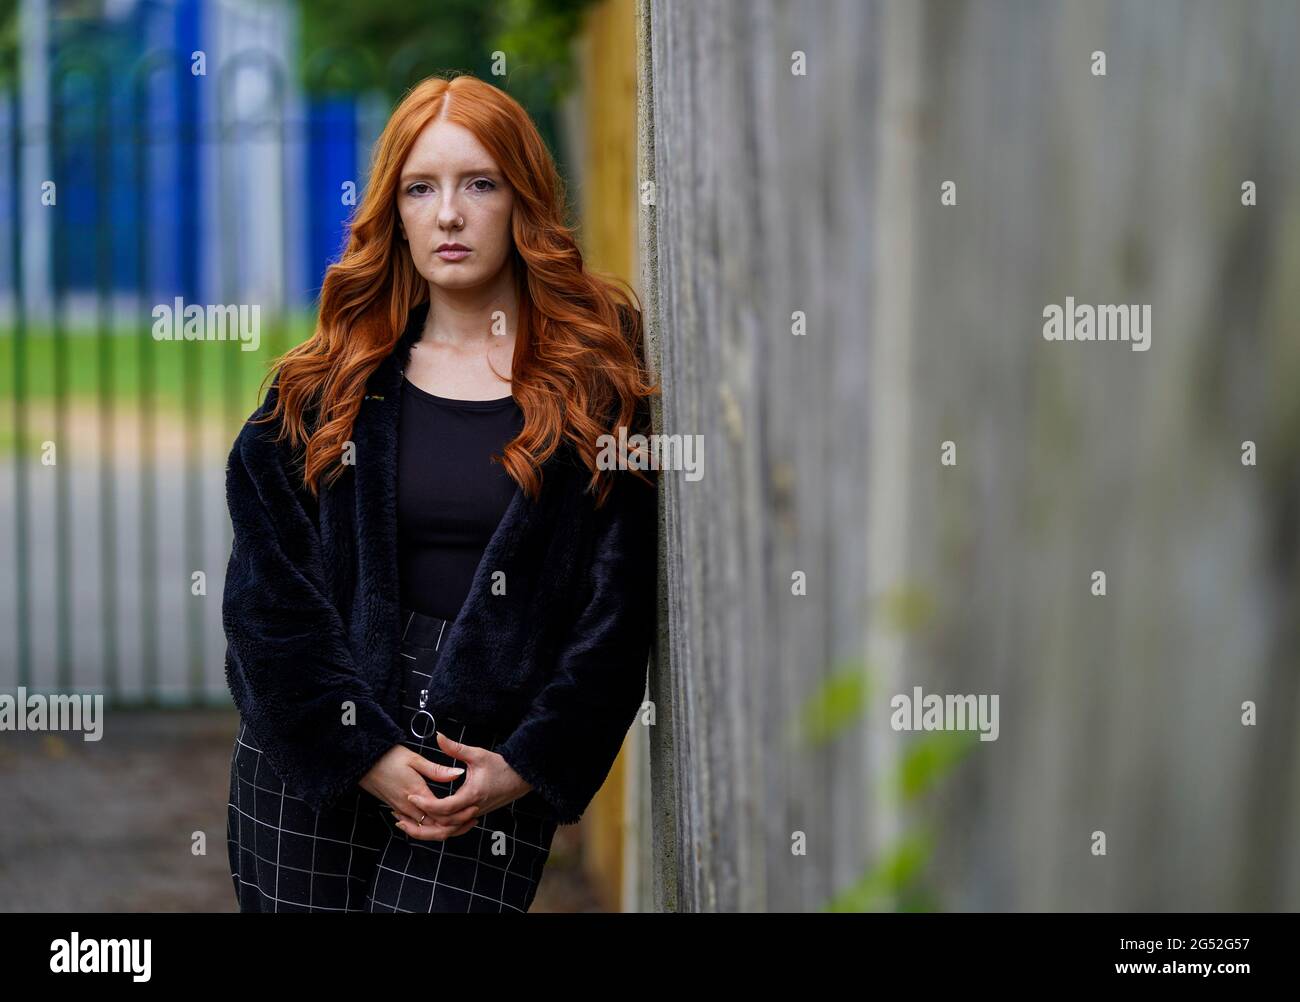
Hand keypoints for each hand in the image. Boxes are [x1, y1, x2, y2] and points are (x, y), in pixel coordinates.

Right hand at [357, 743, 467, 834]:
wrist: (363, 763)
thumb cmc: (389, 758)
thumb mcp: (414, 759)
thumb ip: (437, 770)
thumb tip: (458, 774)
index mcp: (417, 794)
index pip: (442, 815)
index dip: (460, 816)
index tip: (474, 809)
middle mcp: (409, 808)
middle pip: (435, 828)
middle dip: (455, 826)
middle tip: (471, 819)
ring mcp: (401, 811)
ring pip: (425, 830)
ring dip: (443, 829)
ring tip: (460, 821)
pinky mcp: (396, 810)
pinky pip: (414, 826)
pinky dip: (428, 827)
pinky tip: (438, 820)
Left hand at [395, 731, 534, 841]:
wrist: (521, 777)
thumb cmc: (501, 765)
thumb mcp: (477, 754)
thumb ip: (455, 748)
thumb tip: (438, 736)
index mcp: (472, 795)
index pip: (444, 808)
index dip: (426, 805)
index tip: (412, 797)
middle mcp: (472, 809)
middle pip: (444, 827)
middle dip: (421, 825)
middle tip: (402, 819)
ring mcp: (475, 815)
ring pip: (449, 832)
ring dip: (429, 832)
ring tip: (409, 827)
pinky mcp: (475, 816)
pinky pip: (456, 829)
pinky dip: (441, 830)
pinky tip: (430, 825)